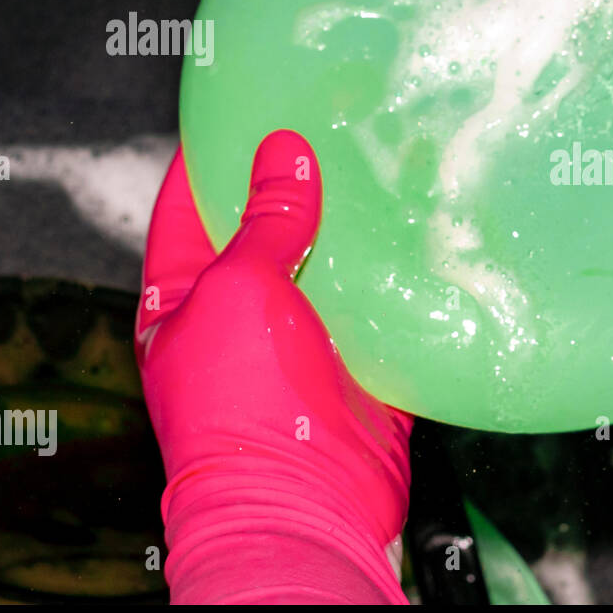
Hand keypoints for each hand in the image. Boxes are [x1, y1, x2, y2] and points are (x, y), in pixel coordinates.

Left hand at [137, 130, 411, 603]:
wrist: (306, 505)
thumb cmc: (243, 404)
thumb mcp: (239, 292)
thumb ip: (267, 222)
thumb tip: (283, 150)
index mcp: (186, 298)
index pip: (189, 208)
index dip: (213, 156)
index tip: (247, 107)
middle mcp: (244, 318)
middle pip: (269, 234)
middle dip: (298, 185)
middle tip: (336, 125)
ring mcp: (305, 345)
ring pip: (331, 271)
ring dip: (355, 231)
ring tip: (389, 167)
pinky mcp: (362, 369)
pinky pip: (382, 314)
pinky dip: (400, 282)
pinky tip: (426, 237)